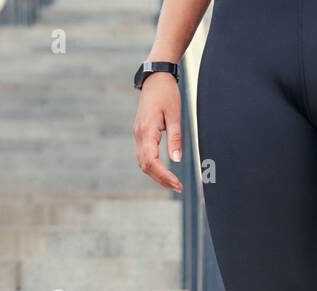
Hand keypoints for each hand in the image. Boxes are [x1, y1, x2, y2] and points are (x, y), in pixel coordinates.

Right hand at [132, 73, 182, 191]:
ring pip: (143, 162)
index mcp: (147, 130)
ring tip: (173, 182)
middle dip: (161, 179)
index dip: (163, 175)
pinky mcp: (140, 133)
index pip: (151, 161)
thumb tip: (176, 160)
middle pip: (145, 166)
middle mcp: (139, 135)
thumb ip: (175, 138)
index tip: (177, 183)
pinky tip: (164, 170)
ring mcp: (138, 134)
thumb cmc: (166, 93)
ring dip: (156, 174)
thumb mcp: (175, 114)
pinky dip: (153, 166)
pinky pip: (144, 155)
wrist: (155, 78)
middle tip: (178, 187)